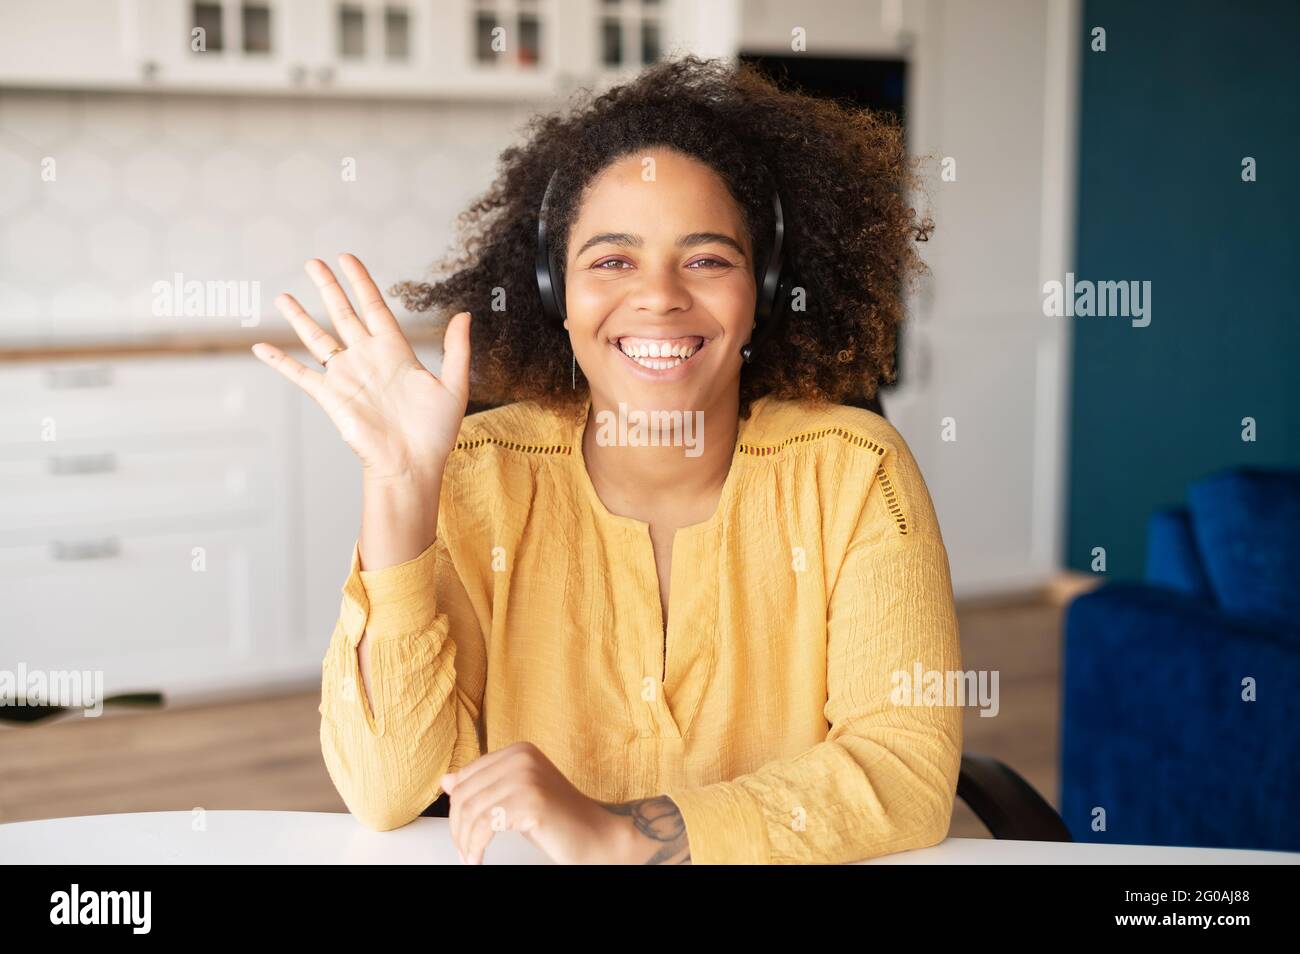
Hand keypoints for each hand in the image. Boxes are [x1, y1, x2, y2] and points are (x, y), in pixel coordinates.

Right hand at [251, 254, 471, 482]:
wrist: (412, 466)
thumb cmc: (435, 433)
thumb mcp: (454, 386)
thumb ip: (457, 349)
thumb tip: (465, 314)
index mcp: (396, 352)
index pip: (374, 306)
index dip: (360, 281)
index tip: (347, 258)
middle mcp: (367, 359)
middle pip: (343, 314)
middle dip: (327, 287)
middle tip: (312, 262)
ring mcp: (347, 376)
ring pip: (318, 338)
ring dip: (299, 317)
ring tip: (282, 296)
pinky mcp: (331, 397)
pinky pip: (300, 374)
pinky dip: (279, 361)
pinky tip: (261, 346)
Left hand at [443, 742, 680, 864]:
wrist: (598, 835)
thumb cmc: (560, 820)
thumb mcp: (516, 798)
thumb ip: (486, 786)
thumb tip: (447, 780)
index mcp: (519, 751)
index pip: (466, 776)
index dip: (456, 809)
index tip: (460, 833)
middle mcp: (522, 757)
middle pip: (465, 793)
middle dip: (458, 828)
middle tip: (464, 851)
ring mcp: (527, 776)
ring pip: (471, 811)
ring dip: (465, 841)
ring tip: (471, 857)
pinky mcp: (530, 800)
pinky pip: (485, 825)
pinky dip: (476, 846)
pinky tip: (479, 858)